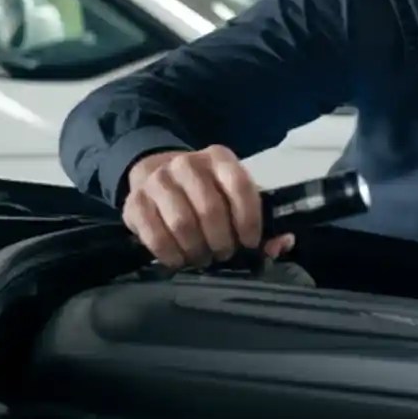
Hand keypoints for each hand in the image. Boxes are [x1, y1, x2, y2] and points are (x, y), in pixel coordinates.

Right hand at [122, 145, 295, 268]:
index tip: (249, 242)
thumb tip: (283, 243)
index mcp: (219, 158)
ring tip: (202, 258)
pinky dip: (170, 254)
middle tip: (223, 254)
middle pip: (210, 209)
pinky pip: (154, 235)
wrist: (156, 175)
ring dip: (196, 249)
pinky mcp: (134, 201)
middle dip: (221, 240)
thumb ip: (261, 221)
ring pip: (181, 223)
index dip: (248, 219)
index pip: (239, 186)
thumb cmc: (205, 193)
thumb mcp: (233, 197)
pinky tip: (179, 260)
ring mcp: (157, 180)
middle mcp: (187, 164)